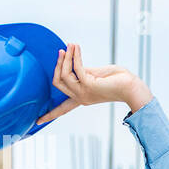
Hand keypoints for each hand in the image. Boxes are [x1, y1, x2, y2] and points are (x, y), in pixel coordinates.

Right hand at [35, 43, 151, 123]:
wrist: (132, 86)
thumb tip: (70, 59)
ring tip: (71, 46)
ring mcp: (84, 93)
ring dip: (66, 57)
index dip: (49, 114)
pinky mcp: (89, 85)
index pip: (61, 109)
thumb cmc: (118, 80)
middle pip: (57, 83)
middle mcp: (80, 98)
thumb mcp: (94, 75)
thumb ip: (81, 70)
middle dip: (57, 65)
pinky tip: (76, 47)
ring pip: (63, 74)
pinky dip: (75, 55)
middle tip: (62, 51)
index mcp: (81, 98)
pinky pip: (75, 68)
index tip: (37, 122)